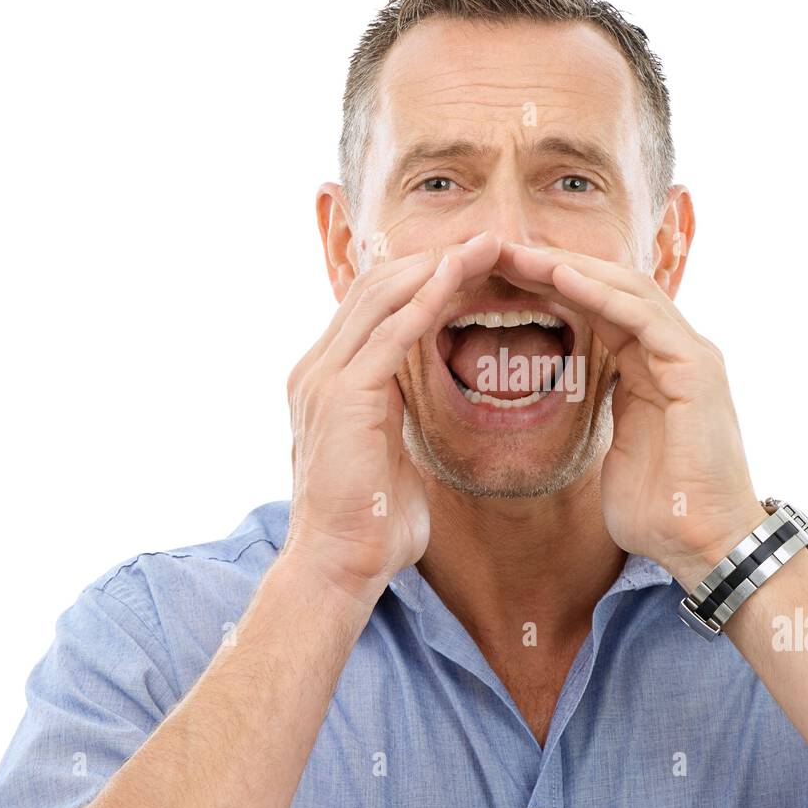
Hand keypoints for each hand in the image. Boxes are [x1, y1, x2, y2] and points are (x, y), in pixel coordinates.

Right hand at [283, 232, 500, 609]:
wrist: (338, 566)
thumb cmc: (371, 522)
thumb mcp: (385, 451)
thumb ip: (393, 415)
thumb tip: (416, 402)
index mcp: (326, 378)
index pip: (373, 305)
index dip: (423, 277)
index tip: (475, 264)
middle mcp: (317, 368)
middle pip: (376, 286)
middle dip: (435, 258)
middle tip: (490, 241)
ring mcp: (324, 379)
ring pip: (382, 297)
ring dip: (438, 267)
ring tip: (486, 246)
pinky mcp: (344, 397)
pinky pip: (390, 333)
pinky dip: (427, 301)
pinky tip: (461, 279)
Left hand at [499, 242, 768, 588]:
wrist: (703, 546)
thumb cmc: (660, 511)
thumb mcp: (617, 447)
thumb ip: (606, 410)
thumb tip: (576, 398)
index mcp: (656, 366)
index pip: (601, 308)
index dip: (553, 288)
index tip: (502, 277)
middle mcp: (677, 351)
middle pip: (613, 288)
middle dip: (556, 267)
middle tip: (501, 250)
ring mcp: (691, 357)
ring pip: (627, 291)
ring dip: (571, 270)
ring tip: (521, 254)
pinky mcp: (696, 371)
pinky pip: (643, 319)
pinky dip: (601, 295)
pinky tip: (561, 279)